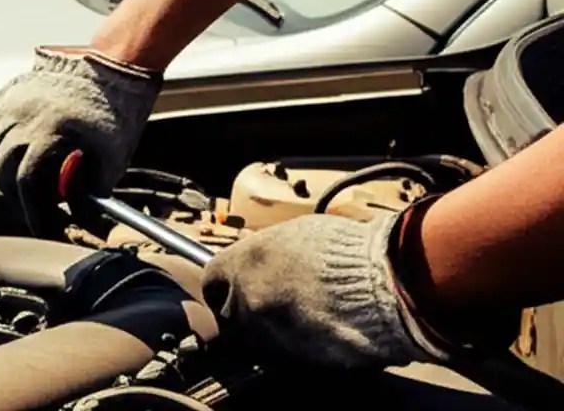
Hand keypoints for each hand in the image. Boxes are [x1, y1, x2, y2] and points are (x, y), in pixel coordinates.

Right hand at [0, 46, 160, 235]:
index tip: (44, 227)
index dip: (35, 212)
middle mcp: (23, 116)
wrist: (112, 67)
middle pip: (2, 169)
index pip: (28, 184)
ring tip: (26, 180)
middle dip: (18, 193)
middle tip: (36, 204)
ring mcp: (12, 102)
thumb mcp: (110, 161)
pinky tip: (16, 154)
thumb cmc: (117, 115)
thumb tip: (78, 221)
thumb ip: (89, 194)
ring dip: (5, 170)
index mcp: (48, 132)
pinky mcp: (9, 94)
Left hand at [202, 213, 447, 368]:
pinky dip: (299, 346)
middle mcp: (248, 301)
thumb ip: (266, 251)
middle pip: (230, 316)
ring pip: (256, 339)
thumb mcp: (296, 235)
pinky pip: (287, 355)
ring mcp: (271, 334)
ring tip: (303, 316)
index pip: (211, 281)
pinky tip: (321, 330)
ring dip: (272, 331)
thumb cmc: (345, 251)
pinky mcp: (297, 360)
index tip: (233, 286)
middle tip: (271, 304)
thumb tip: (261, 259)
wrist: (384, 285)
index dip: (223, 284)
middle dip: (245, 312)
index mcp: (243, 265)